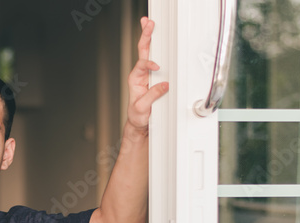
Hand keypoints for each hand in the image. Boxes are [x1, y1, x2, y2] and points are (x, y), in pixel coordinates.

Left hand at [126, 17, 168, 134]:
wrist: (139, 122)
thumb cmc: (138, 116)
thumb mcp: (143, 108)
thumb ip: (152, 96)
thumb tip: (164, 85)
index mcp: (135, 80)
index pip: (142, 66)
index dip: (149, 64)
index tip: (157, 67)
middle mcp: (140, 74)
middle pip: (142, 51)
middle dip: (145, 36)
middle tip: (147, 23)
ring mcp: (146, 74)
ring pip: (148, 52)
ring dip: (149, 37)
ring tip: (149, 24)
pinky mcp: (153, 77)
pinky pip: (155, 59)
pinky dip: (156, 47)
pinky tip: (156, 37)